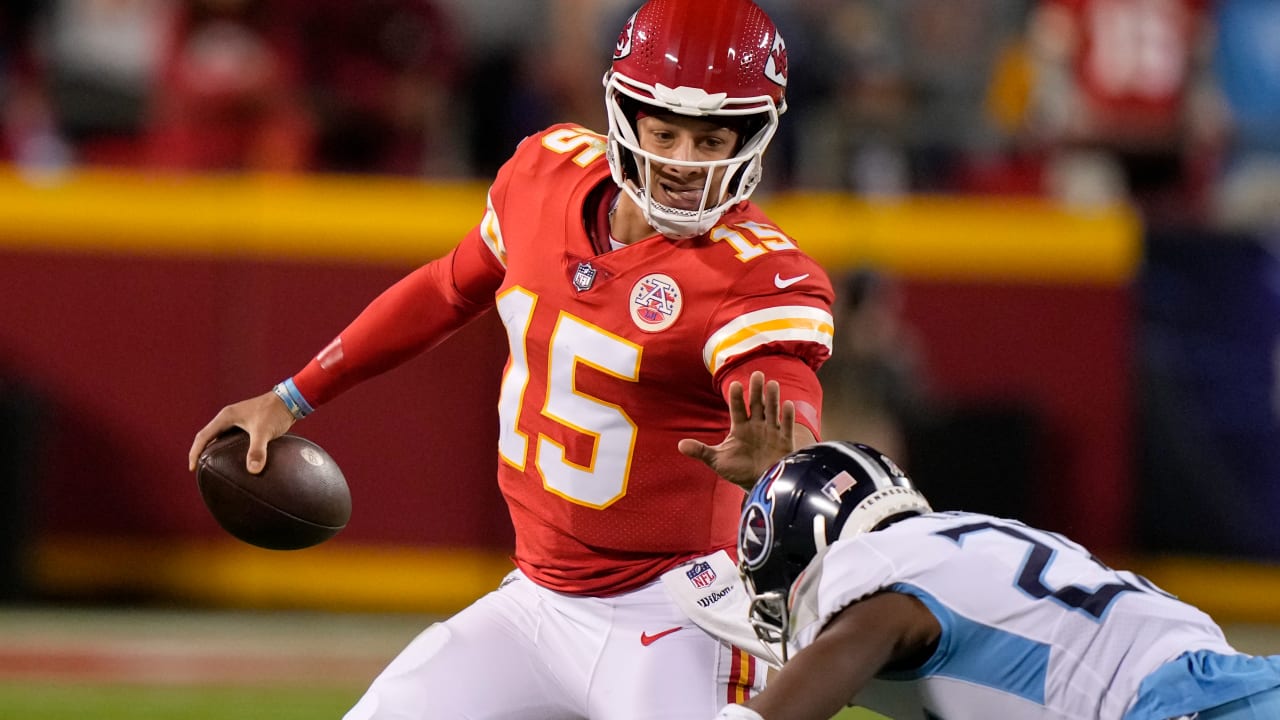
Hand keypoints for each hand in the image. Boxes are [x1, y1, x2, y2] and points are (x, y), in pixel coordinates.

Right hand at [187, 389, 296, 473]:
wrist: (291, 400)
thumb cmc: (275, 413)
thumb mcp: (264, 432)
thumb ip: (258, 450)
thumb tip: (253, 470)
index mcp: (226, 417)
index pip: (203, 436)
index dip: (195, 453)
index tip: (192, 468)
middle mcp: (229, 417)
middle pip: (208, 437)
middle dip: (202, 452)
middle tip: (201, 469)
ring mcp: (238, 420)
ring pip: (220, 437)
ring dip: (215, 450)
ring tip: (215, 467)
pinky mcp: (248, 424)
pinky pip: (232, 438)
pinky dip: (229, 449)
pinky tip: (236, 461)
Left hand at [679, 371, 796, 488]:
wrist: (759, 485)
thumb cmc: (739, 470)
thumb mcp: (717, 460)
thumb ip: (701, 451)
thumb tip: (680, 445)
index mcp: (740, 427)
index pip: (738, 409)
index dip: (737, 397)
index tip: (735, 385)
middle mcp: (756, 425)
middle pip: (757, 404)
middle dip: (756, 391)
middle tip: (757, 375)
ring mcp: (771, 432)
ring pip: (772, 411)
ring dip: (772, 398)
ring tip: (772, 384)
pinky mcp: (784, 441)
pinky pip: (787, 426)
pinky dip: (787, 416)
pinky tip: (787, 404)